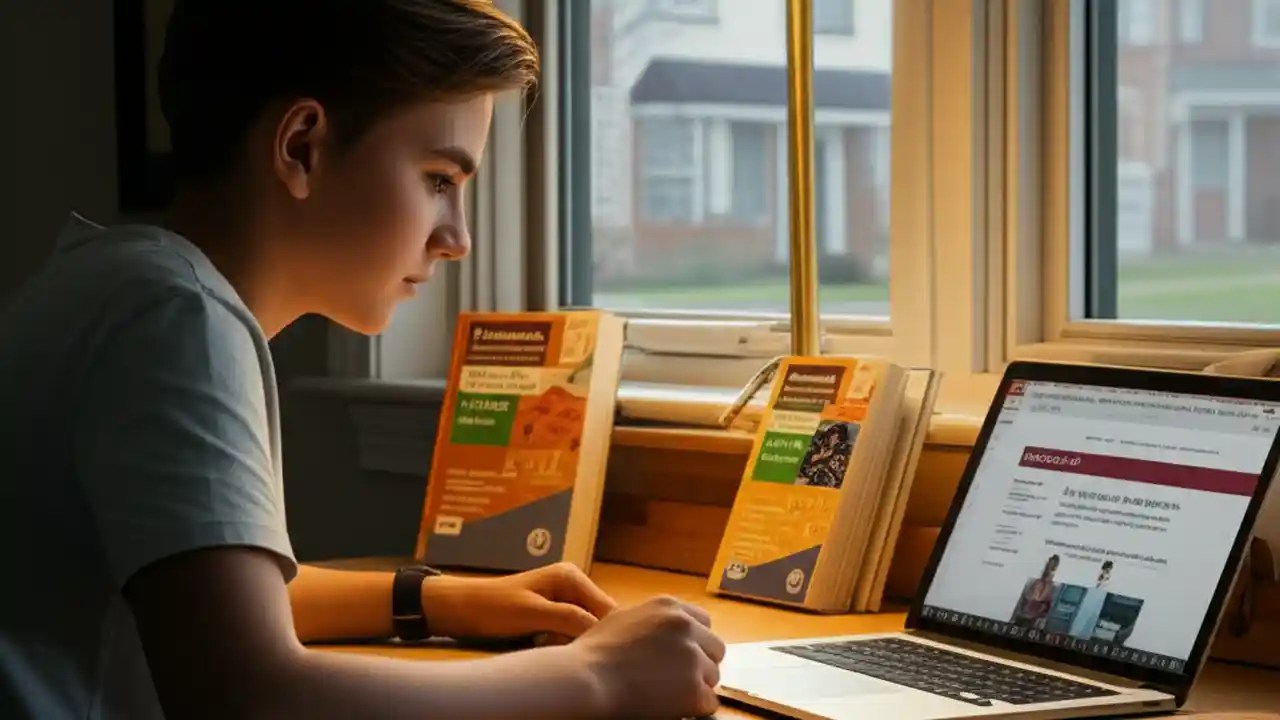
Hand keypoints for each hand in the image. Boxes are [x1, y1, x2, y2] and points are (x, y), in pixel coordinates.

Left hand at [420, 562, 616, 640]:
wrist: (461, 608)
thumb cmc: (494, 607)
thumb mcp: (532, 614)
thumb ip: (568, 618)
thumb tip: (602, 630)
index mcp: (571, 576)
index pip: (606, 607)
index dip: (605, 631)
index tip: (597, 653)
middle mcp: (572, 583)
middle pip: (597, 617)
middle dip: (587, 636)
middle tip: (568, 648)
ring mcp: (563, 597)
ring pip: (584, 626)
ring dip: (574, 640)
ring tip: (552, 643)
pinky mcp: (553, 611)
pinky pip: (570, 630)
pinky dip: (563, 641)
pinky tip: (546, 643)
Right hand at [570, 595, 724, 717]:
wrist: (588, 678)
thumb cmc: (594, 652)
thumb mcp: (623, 617)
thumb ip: (650, 619)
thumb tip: (662, 631)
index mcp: (670, 606)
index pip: (704, 622)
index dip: (695, 641)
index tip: (683, 655)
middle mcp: (686, 626)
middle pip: (714, 648)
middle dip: (701, 663)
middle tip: (678, 678)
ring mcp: (692, 657)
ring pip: (712, 676)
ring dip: (696, 686)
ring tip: (669, 694)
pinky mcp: (693, 688)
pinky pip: (709, 702)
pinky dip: (695, 708)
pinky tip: (673, 707)